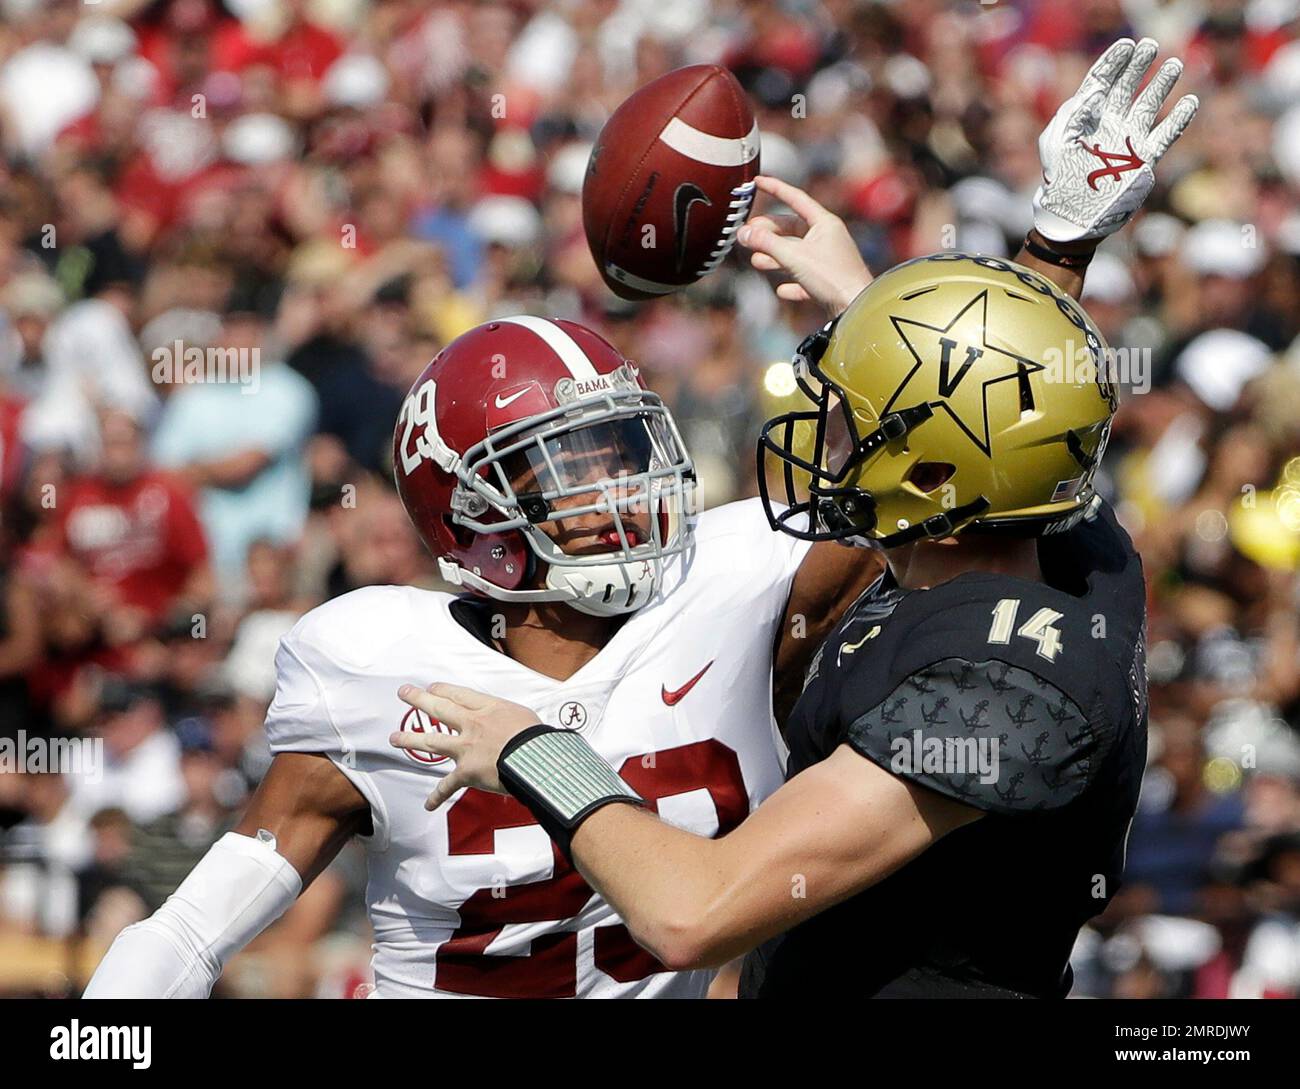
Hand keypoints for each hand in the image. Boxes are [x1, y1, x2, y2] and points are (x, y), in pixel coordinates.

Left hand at [389, 683, 542, 809]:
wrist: (534, 758)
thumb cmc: (536, 738)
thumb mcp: (523, 716)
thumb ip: (508, 717)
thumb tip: (508, 721)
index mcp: (488, 708)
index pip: (459, 695)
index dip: (443, 690)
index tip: (432, 688)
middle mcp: (472, 725)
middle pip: (439, 708)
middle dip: (418, 699)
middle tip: (404, 693)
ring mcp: (466, 748)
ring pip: (431, 740)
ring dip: (409, 739)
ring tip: (394, 738)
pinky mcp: (466, 772)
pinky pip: (447, 785)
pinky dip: (437, 797)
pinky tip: (428, 804)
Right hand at [737, 175, 871, 315]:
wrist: (856, 308)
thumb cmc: (832, 278)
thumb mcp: (794, 257)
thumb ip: (767, 243)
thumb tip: (743, 233)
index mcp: (824, 223)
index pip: (796, 198)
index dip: (775, 189)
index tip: (757, 182)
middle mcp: (827, 238)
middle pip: (792, 229)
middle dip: (769, 233)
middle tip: (748, 235)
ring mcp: (828, 260)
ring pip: (795, 254)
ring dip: (775, 257)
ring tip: (756, 261)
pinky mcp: (828, 281)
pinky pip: (804, 278)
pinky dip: (791, 282)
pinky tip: (782, 289)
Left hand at [1034, 37, 1198, 242]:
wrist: (1072, 214)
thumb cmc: (1058, 180)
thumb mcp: (1055, 143)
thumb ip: (1073, 114)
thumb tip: (1096, 91)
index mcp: (1085, 119)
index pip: (1101, 81)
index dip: (1113, 62)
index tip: (1126, 45)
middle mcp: (1109, 125)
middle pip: (1126, 87)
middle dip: (1138, 66)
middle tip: (1150, 45)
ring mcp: (1127, 141)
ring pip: (1149, 106)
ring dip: (1161, 85)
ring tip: (1174, 64)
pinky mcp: (1142, 159)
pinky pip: (1165, 135)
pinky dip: (1178, 119)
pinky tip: (1189, 102)